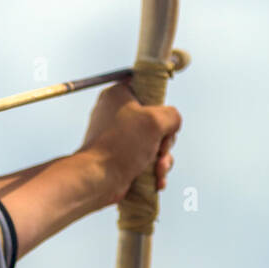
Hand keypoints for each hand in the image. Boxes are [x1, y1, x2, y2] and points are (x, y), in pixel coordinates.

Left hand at [80, 82, 181, 205]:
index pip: (146, 87)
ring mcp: (119, 137)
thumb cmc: (122, 145)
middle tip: (160, 148)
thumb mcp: (155, 121)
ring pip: (154, 142)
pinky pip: (146, 159)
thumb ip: (172, 115)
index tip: (162, 116)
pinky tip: (156, 180)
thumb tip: (172, 126)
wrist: (96, 179)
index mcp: (117, 96)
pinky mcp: (122, 157)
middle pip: (156, 119)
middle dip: (165, 139)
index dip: (160, 101)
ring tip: (157, 169)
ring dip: (163, 158)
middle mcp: (116, 114)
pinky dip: (154, 170)